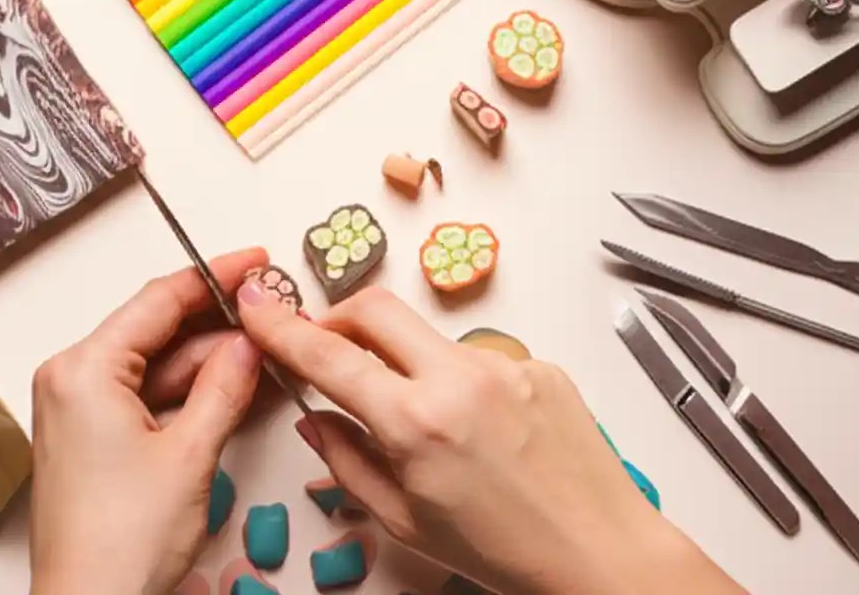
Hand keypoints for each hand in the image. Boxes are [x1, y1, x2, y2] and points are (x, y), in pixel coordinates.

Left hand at [30, 249, 266, 593]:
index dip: (212, 277)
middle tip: (272, 308)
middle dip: (218, 323)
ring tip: (269, 349)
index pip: (157, 301)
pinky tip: (238, 386)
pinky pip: (148, 399)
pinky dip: (191, 395)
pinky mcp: (93, 441)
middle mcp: (72, 382)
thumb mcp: (189, 454)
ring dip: (211, 362)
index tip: (254, 262)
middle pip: (157, 332)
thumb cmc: (120, 543)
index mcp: (83, 370)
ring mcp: (80, 412)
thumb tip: (249, 342)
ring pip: (157, 368)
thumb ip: (225, 386)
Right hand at [237, 284, 744, 594]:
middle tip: (329, 346)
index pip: (329, 356)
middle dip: (339, 317)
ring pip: (429, 337)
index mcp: (417, 422)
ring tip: (430, 423)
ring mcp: (505, 364)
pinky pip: (477, 357)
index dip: (282, 328)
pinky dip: (459, 382)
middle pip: (375, 307)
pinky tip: (478, 429)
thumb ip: (348, 461)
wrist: (599, 552)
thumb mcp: (404, 520)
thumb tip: (316, 418)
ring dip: (408, 362)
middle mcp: (461, 379)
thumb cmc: (506, 550)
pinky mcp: (538, 364)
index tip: (259, 308)